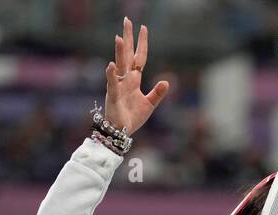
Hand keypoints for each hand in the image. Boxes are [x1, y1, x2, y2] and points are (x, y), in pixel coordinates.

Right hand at [103, 18, 168, 135]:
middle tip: (127, 20)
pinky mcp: (113, 96)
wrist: (122, 131)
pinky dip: (111, 75)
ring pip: (119, 66)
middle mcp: (125, 79)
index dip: (141, 44)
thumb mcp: (150, 104)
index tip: (143, 28)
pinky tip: (111, 65)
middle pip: (127, 55)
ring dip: (120, 52)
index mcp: (134, 80)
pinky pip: (112, 84)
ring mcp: (118, 86)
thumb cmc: (133, 117)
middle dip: (128, 38)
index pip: (139, 57)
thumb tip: (166, 81)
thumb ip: (158, 93)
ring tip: (120, 38)